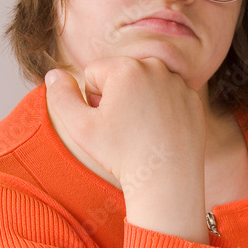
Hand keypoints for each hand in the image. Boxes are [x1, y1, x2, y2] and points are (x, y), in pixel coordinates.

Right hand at [45, 57, 206, 194]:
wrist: (166, 181)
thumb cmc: (120, 154)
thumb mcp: (79, 127)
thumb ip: (60, 96)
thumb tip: (54, 73)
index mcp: (126, 67)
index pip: (94, 73)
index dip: (93, 100)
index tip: (107, 122)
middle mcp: (156, 67)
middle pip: (120, 76)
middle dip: (116, 97)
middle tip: (125, 129)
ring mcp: (178, 83)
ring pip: (144, 86)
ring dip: (139, 103)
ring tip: (142, 132)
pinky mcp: (193, 99)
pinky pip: (167, 98)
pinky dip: (162, 112)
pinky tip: (161, 134)